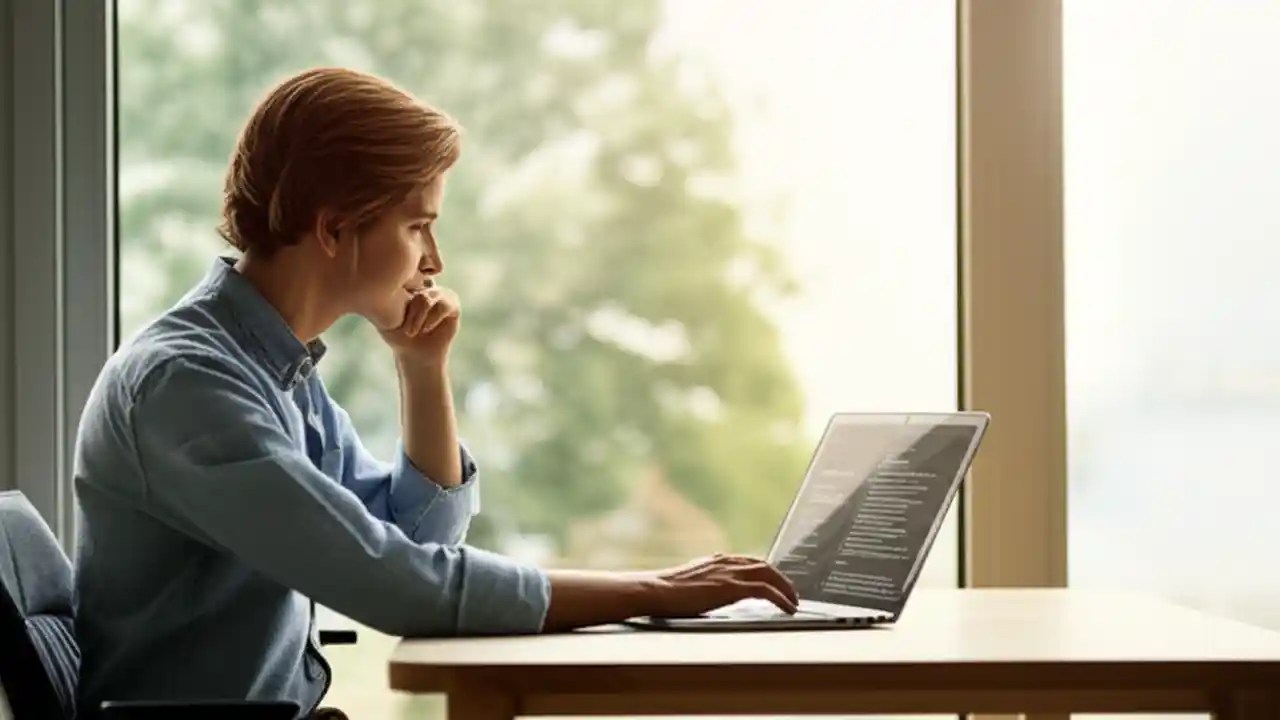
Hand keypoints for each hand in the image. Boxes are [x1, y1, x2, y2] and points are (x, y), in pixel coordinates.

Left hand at [379, 286, 460, 367]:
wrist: (415, 354)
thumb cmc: (396, 335)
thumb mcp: (384, 316)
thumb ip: (380, 299)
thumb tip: (376, 281)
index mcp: (408, 283)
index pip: (407, 272)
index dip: (402, 287)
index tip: (398, 313)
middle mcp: (425, 285)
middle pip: (416, 286)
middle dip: (410, 312)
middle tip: (406, 331)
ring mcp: (440, 293)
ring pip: (428, 296)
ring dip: (419, 317)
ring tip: (413, 332)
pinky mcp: (453, 305)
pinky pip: (444, 305)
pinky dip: (433, 318)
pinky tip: (426, 328)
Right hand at [645, 553, 798, 617]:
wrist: (655, 591)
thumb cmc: (665, 592)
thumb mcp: (689, 582)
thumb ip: (703, 583)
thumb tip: (707, 592)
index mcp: (715, 560)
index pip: (749, 561)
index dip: (765, 572)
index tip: (774, 582)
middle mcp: (725, 562)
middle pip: (763, 565)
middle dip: (781, 579)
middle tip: (790, 594)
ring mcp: (728, 573)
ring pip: (768, 574)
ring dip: (785, 588)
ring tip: (793, 602)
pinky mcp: (730, 588)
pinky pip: (765, 591)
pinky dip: (781, 598)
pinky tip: (788, 609)